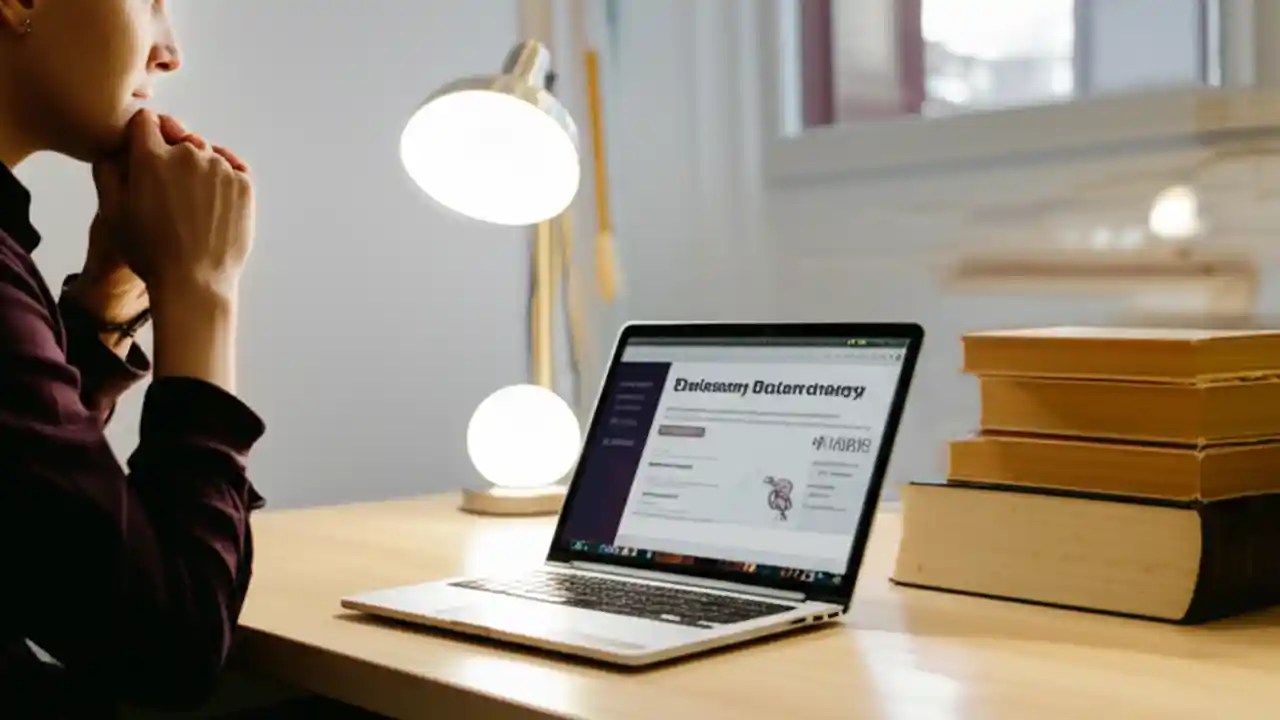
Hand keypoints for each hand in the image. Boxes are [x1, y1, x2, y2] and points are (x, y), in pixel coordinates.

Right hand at [70, 114, 248, 324]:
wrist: (195, 281)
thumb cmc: (149, 251)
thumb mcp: (112, 211)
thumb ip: (107, 168)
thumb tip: (114, 144)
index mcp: (151, 156)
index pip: (146, 121)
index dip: (143, 135)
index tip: (144, 153)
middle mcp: (189, 154)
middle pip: (179, 137)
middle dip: (172, 152)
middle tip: (169, 188)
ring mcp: (221, 168)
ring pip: (207, 153)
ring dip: (199, 166)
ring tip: (192, 202)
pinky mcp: (244, 184)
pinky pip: (232, 167)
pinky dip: (224, 177)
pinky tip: (213, 201)